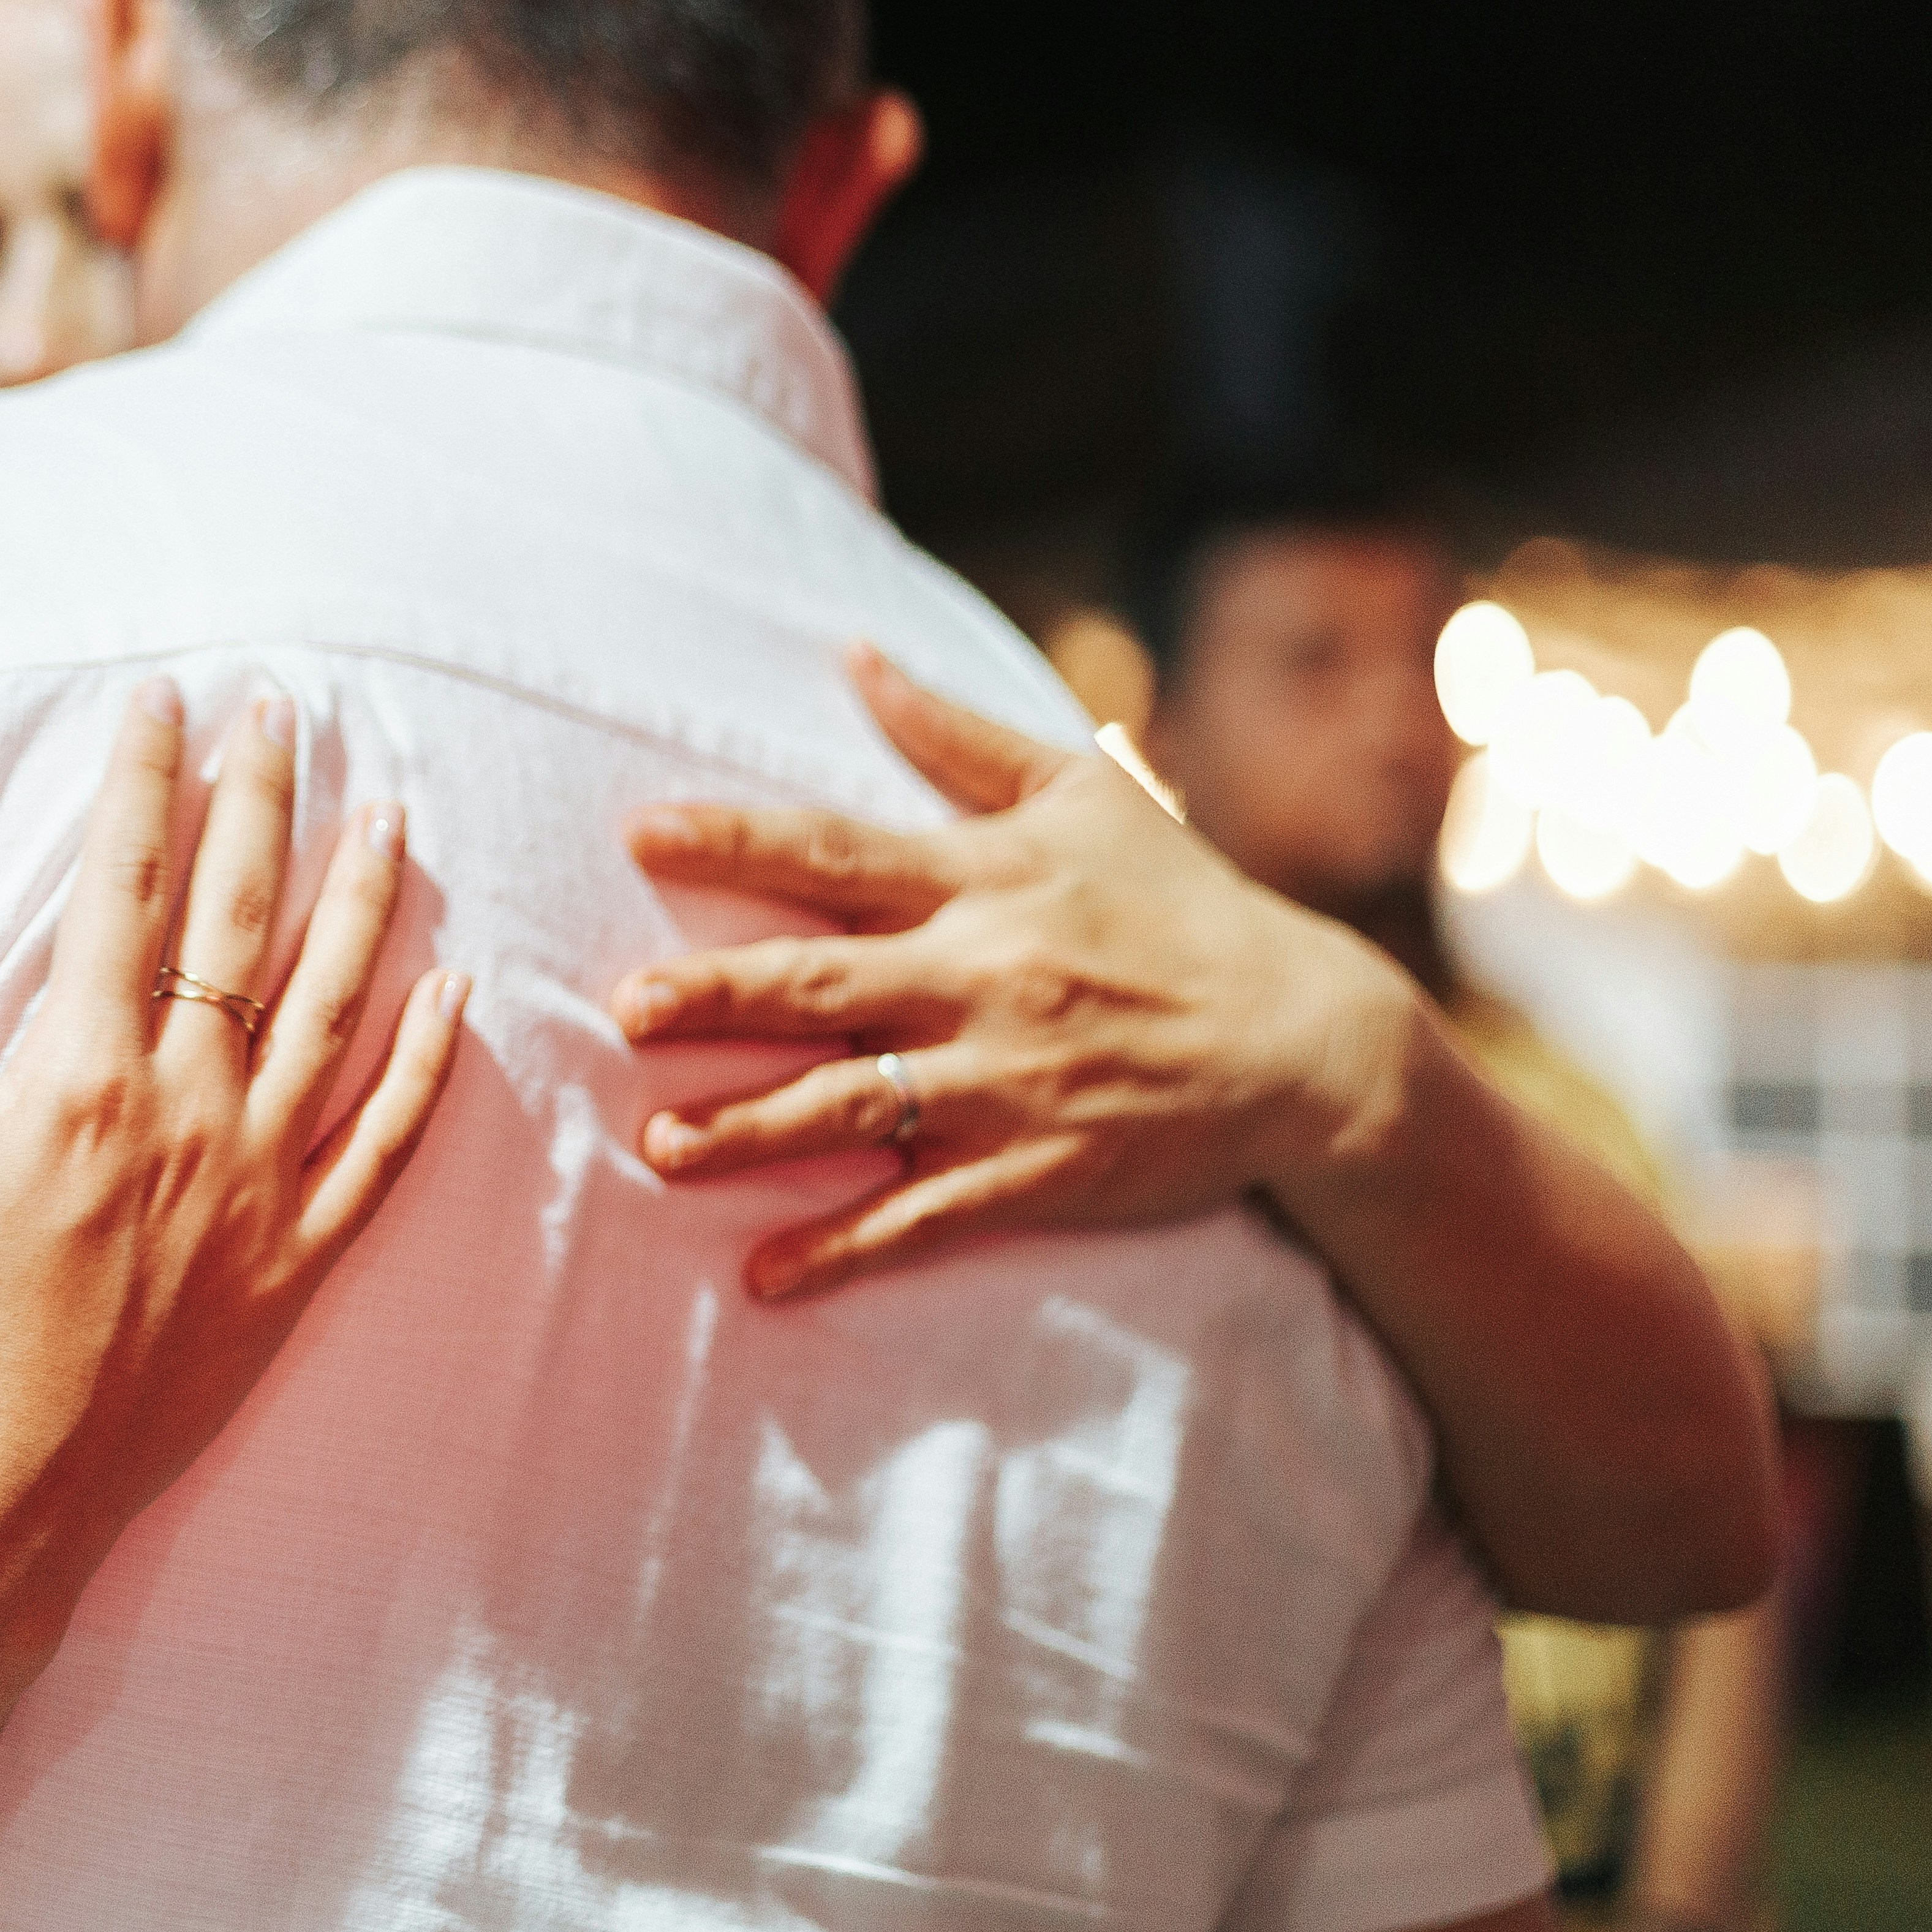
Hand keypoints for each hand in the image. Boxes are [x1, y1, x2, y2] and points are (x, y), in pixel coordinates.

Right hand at [0, 683, 463, 1627]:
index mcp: (72, 1079)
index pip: (124, 885)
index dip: (146, 780)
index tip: (166, 698)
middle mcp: (181, 1119)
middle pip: (242, 923)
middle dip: (264, 802)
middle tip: (286, 710)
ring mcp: (249, 1196)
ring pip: (332, 1015)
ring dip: (365, 904)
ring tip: (390, 814)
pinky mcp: (288, 1272)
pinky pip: (379, 1150)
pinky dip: (419, 1066)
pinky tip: (449, 993)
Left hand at [616, 645, 1428, 1299]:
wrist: (1306, 1040)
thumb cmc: (1183, 903)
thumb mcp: (1080, 793)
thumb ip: (955, 735)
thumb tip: (854, 657)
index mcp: (986, 881)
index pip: (834, 853)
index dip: (732, 841)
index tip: (638, 835)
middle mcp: (985, 977)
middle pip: (824, 984)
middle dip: (718, 998)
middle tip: (625, 1010)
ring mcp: (1010, 1081)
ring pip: (856, 1104)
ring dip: (752, 1129)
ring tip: (659, 1147)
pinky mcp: (1039, 1171)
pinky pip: (921, 1215)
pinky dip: (840, 1246)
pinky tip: (764, 1274)